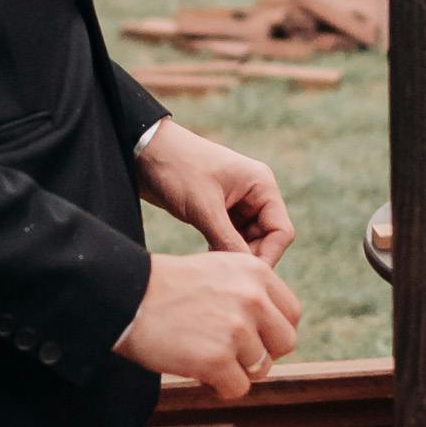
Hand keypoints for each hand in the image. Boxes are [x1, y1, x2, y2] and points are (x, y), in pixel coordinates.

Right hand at [115, 247, 301, 398]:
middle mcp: (253, 298)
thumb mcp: (218, 270)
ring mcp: (237, 330)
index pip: (291, 313)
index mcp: (257, 272)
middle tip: (232, 354)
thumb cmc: (166, 286)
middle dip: (261, 353)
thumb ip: (250, 293)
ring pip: (261, 368)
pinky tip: (198, 372)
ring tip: (207, 358)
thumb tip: (273, 330)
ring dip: (236, 370)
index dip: (272, 330)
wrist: (124, 297)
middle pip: (285, 342)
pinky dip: (219, 387)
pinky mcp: (217, 359)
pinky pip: (237, 388)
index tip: (252, 337)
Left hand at [136, 117, 292, 266]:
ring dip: (233, 256)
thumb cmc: (176, 168)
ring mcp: (237, 204)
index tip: (243, 275)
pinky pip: (231, 239)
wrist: (143, 151)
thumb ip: (228, 240)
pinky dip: (222, 251)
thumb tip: (246, 272)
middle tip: (223, 274)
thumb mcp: (203, 208)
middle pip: (267, 240)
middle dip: (247, 258)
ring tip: (212, 268)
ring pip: (248, 242)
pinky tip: (206, 261)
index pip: (281, 232)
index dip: (267, 257)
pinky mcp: (219, 211)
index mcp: (261, 186)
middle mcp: (254, 195)